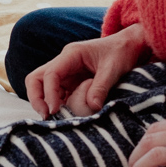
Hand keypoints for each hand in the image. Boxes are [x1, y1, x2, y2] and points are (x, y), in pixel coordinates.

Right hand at [24, 23, 146, 117]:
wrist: (129, 46)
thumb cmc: (121, 52)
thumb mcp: (114, 68)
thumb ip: (101, 86)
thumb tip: (92, 107)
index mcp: (71, 55)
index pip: (50, 74)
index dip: (48, 93)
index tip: (55, 110)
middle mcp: (64, 64)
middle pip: (36, 79)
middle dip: (37, 98)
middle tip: (46, 116)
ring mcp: (66, 74)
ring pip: (44, 89)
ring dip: (46, 104)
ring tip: (57, 120)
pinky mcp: (72, 84)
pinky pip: (58, 96)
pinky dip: (58, 106)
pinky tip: (66, 117)